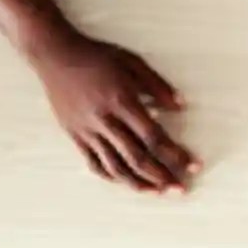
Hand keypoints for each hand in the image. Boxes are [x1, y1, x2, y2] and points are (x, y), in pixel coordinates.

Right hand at [31, 33, 198, 192]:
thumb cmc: (98, 56)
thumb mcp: (133, 62)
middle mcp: (105, 119)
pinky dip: (111, 175)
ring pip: (115, 166)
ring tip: (157, 193)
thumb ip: (158, 86)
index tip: (193, 166)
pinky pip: (94, 162)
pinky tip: (127, 181)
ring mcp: (87, 130)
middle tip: (181, 190)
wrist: (54, 54)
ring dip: (138, 183)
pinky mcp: (74, 134)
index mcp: (123, 101)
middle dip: (162, 176)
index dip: (176, 155)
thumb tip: (181, 106)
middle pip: (137, 157)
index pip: (154, 137)